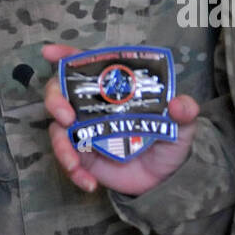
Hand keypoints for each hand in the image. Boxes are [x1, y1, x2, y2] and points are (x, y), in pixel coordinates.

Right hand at [42, 43, 196, 195]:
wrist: (166, 180)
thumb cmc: (170, 140)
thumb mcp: (183, 124)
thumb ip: (184, 112)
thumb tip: (179, 105)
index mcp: (114, 88)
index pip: (88, 65)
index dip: (67, 56)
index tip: (50, 53)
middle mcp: (94, 105)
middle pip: (61, 92)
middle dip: (55, 99)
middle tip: (64, 116)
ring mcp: (86, 130)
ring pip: (58, 129)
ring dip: (60, 145)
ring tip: (74, 162)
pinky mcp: (84, 156)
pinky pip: (69, 159)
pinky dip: (74, 171)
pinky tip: (89, 182)